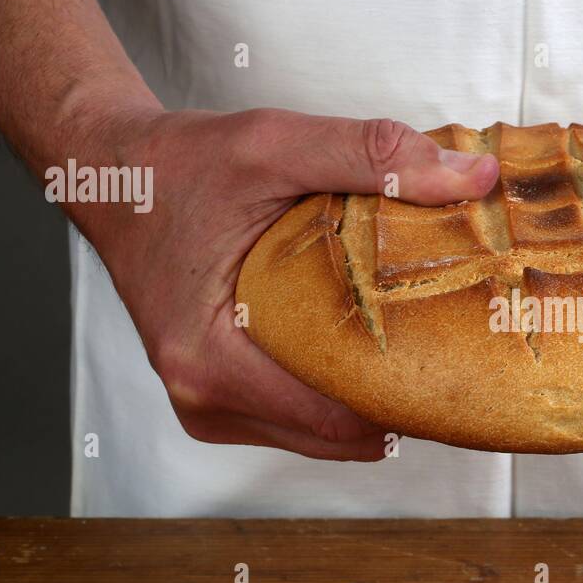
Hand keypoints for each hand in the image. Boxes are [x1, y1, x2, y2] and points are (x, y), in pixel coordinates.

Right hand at [76, 108, 498, 460]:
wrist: (112, 173)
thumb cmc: (180, 165)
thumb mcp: (276, 145)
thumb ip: (374, 158)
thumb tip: (470, 176)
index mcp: (209, 357)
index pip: (335, 417)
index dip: (408, 397)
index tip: (462, 368)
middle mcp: (201, 395)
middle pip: (334, 436)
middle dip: (398, 402)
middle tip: (457, 360)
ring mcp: (204, 403)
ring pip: (318, 435)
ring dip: (369, 400)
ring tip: (423, 355)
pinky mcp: (213, 394)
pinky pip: (294, 417)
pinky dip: (335, 393)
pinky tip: (369, 353)